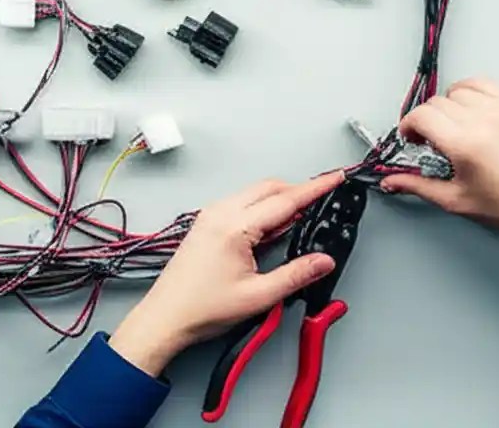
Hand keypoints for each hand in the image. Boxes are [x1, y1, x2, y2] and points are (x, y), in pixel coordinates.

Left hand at [109, 173, 341, 376]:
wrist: (165, 318)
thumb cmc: (200, 308)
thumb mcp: (258, 296)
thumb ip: (296, 275)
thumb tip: (322, 262)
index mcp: (234, 227)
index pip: (285, 200)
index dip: (314, 188)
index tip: (334, 179)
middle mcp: (220, 214)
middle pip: (270, 188)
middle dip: (299, 191)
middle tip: (323, 199)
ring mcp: (210, 216)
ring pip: (255, 193)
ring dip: (280, 199)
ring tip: (300, 219)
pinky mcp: (206, 223)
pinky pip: (241, 203)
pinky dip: (262, 208)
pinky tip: (272, 226)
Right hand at [382, 78, 498, 257]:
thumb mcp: (456, 200)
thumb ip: (417, 186)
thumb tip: (392, 181)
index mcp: (467, 144)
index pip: (422, 116)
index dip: (408, 126)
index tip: (410, 138)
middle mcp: (485, 120)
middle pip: (438, 102)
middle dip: (427, 119)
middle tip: (430, 140)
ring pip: (460, 89)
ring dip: (449, 105)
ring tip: (453, 128)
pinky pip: (486, 85)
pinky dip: (472, 94)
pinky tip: (472, 114)